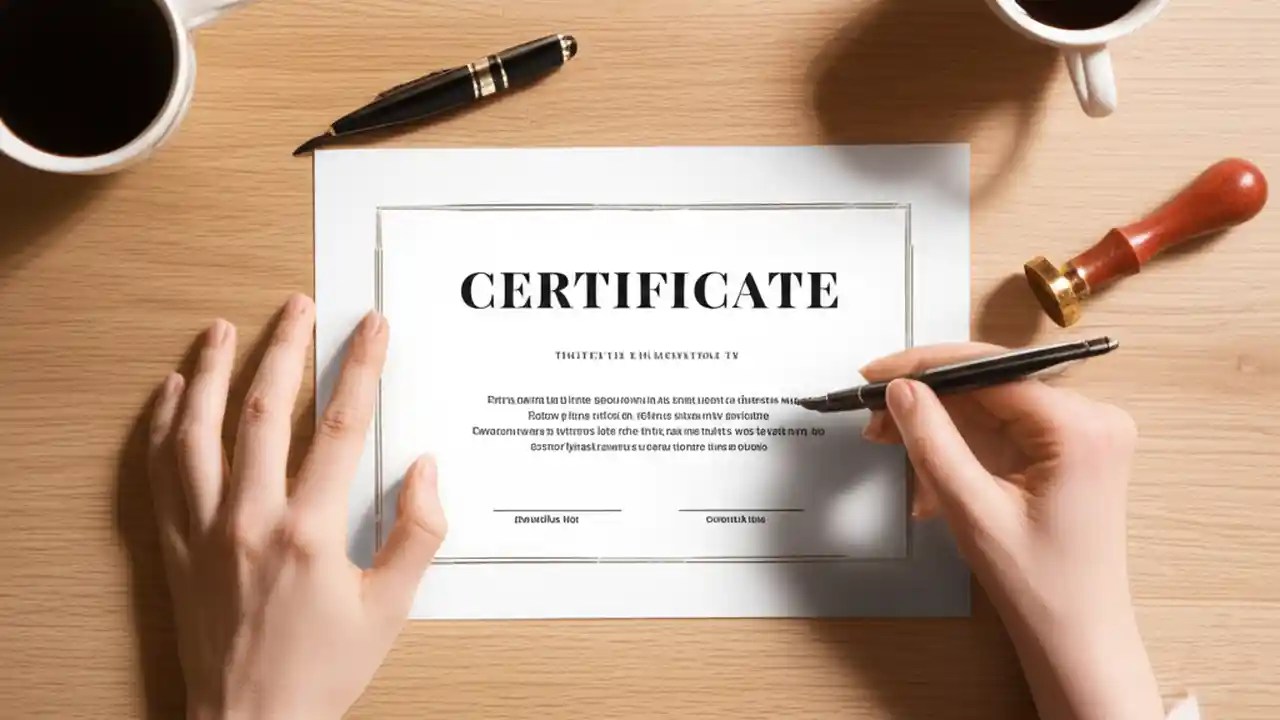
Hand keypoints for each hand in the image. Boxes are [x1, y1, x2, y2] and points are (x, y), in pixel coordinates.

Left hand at [147, 294, 446, 719]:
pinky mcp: (174, 547)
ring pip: (198, 432)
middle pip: (264, 413)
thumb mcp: (390, 609)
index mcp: (309, 533)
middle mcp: (250, 520)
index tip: (372, 328)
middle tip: (298, 306)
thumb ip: (417, 535)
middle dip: (285, 349)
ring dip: (210, 373)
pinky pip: (159, 472)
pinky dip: (163, 425)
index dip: (361, 369)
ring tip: (222, 330)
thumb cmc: (321, 672)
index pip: (341, 429)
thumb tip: (427, 471)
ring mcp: (204, 531)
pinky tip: (171, 394)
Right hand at [861, 343, 1162, 719]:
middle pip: (991, 384)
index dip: (926, 366)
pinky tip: (929, 471)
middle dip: (929, 399)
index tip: (876, 373)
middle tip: (873, 415)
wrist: (1077, 639)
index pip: (991, 370)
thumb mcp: (972, 509)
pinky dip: (963, 444)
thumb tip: (901, 388)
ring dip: (940, 424)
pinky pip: (1005, 428)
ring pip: (992, 405)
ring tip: (891, 443)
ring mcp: (1085, 433)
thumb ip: (933, 441)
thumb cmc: (1039, 586)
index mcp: (1081, 427)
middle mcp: (1093, 418)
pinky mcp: (1071, 450)